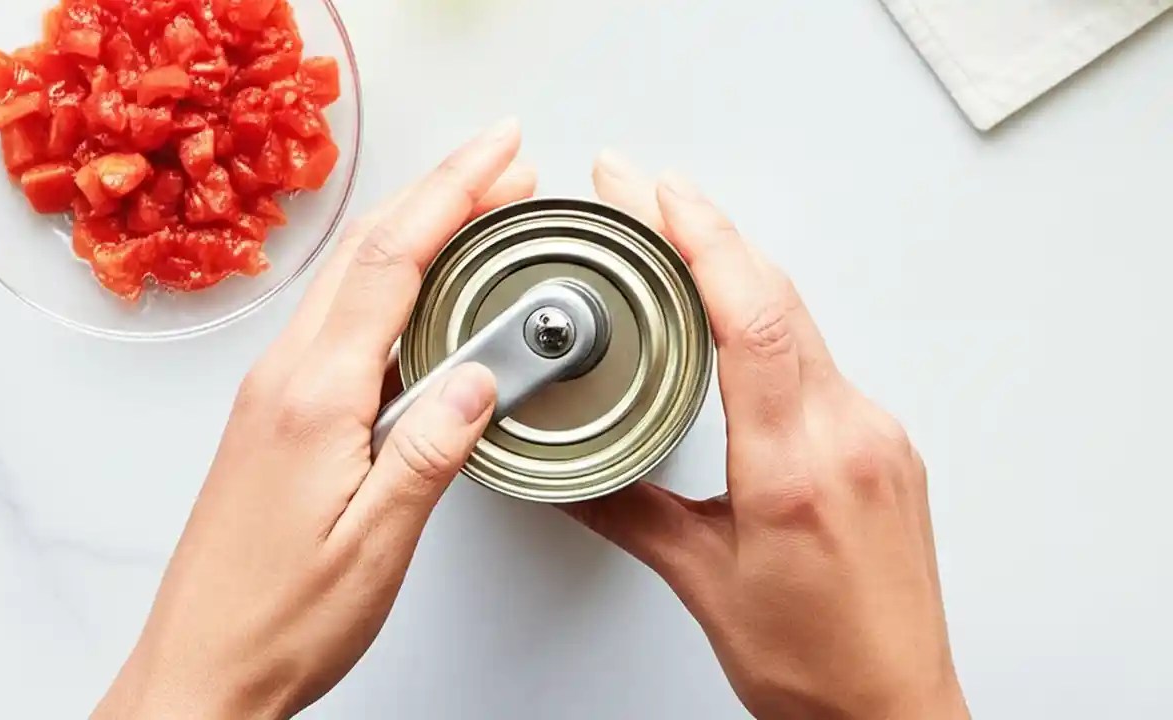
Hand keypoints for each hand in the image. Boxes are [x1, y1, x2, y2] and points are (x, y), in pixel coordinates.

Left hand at [93, 119, 534, 719]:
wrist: (201, 667)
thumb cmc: (279, 620)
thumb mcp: (376, 543)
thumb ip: (431, 449)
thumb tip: (482, 375)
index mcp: (314, 399)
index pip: (392, 264)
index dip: (452, 195)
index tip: (500, 155)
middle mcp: (284, 379)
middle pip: (366, 250)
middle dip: (439, 192)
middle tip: (503, 165)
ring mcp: (273, 392)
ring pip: (348, 278)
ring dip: (413, 230)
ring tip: (474, 212)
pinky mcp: (274, 414)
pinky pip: (336, 319)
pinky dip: (387, 280)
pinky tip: (416, 293)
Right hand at [569, 151, 968, 719]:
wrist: (895, 711)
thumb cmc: (819, 668)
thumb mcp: (703, 584)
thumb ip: (632, 514)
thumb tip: (575, 478)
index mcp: (797, 468)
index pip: (751, 320)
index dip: (705, 242)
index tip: (660, 194)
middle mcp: (850, 437)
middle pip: (777, 298)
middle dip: (707, 230)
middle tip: (644, 190)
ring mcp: (876, 436)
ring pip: (800, 320)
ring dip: (737, 268)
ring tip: (676, 237)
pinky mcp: (883, 447)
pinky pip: (818, 357)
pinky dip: (766, 317)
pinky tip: (734, 313)